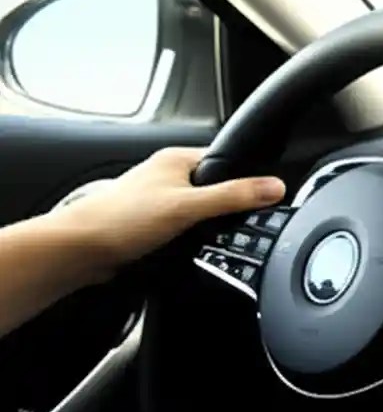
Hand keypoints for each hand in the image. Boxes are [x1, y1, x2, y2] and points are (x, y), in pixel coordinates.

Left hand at [53, 147, 284, 276]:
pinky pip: (185, 233)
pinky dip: (190, 243)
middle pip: (216, 191)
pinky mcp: (151, 228)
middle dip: (226, 211)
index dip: (247, 181)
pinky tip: (188, 252)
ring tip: (202, 241)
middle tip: (230, 227)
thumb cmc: (121, 220)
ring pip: (200, 215)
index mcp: (177, 159)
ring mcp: (158, 203)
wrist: (79, 252)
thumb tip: (274, 187)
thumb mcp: (189, 206)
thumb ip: (234, 196)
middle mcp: (167, 177)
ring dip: (206, 230)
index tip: (263, 200)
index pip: (227, 162)